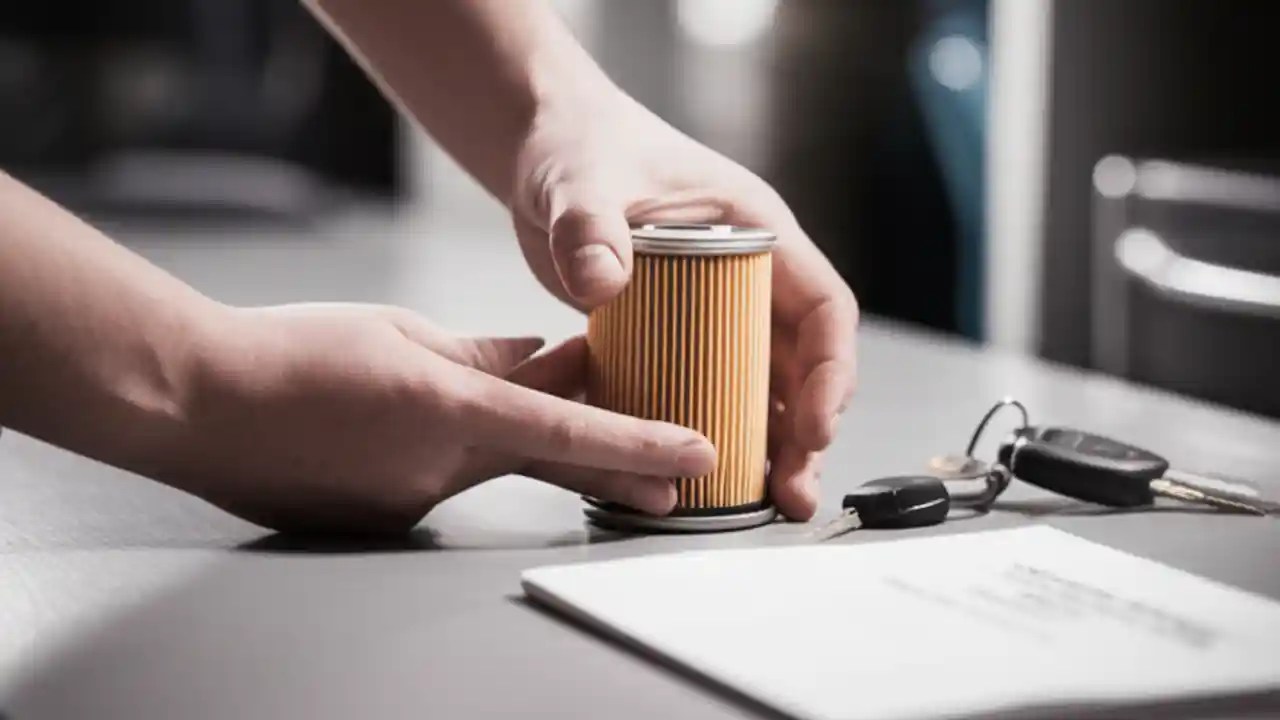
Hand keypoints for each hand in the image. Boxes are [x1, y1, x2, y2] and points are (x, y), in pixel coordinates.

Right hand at [164, 303, 715, 533]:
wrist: (196, 403)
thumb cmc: (293, 353)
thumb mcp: (401, 330)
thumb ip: (482, 351)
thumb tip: (538, 356)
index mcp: (451, 411)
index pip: (570, 435)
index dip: (642, 444)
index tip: (699, 454)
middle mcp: (441, 470)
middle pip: (545, 458)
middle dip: (612, 464)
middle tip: (676, 477)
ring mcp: (411, 503)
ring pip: (489, 465)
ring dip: (513, 435)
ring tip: (493, 388)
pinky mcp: (383, 519)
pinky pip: (441, 481)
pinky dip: (453, 452)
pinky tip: (412, 423)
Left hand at [510, 94, 858, 520]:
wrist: (542, 153)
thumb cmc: (578, 148)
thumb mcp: (581, 183)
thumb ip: (588, 226)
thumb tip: (601, 280)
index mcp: (756, 231)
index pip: (823, 308)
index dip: (830, 372)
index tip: (813, 426)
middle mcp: (748, 275)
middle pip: (801, 364)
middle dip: (805, 431)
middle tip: (793, 491)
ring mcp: (715, 306)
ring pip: (762, 385)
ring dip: (768, 443)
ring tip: (765, 501)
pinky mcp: (677, 330)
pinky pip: (710, 387)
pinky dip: (713, 429)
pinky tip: (705, 474)